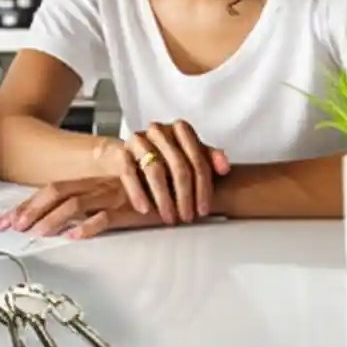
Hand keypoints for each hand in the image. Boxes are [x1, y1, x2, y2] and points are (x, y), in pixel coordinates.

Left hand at [1, 177, 168, 237]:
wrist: (182, 186)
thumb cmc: (147, 193)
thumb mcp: (113, 194)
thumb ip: (91, 202)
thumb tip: (64, 220)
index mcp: (91, 181)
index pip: (51, 190)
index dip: (27, 203)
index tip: (7, 218)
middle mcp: (97, 185)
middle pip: (55, 193)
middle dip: (30, 210)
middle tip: (11, 226)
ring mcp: (112, 195)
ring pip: (75, 204)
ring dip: (52, 219)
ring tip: (36, 232)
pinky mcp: (130, 208)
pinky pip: (105, 217)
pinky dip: (88, 227)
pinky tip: (73, 237)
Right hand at [113, 120, 229, 223]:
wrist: (129, 154)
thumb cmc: (165, 157)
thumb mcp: (190, 156)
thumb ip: (209, 159)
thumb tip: (224, 167)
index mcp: (180, 129)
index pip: (197, 158)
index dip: (203, 187)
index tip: (204, 209)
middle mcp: (159, 130)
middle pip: (178, 165)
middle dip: (185, 195)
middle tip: (187, 217)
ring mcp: (139, 140)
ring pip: (154, 170)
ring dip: (164, 198)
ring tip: (169, 217)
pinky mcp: (121, 151)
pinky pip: (130, 173)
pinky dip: (138, 193)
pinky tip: (145, 209)